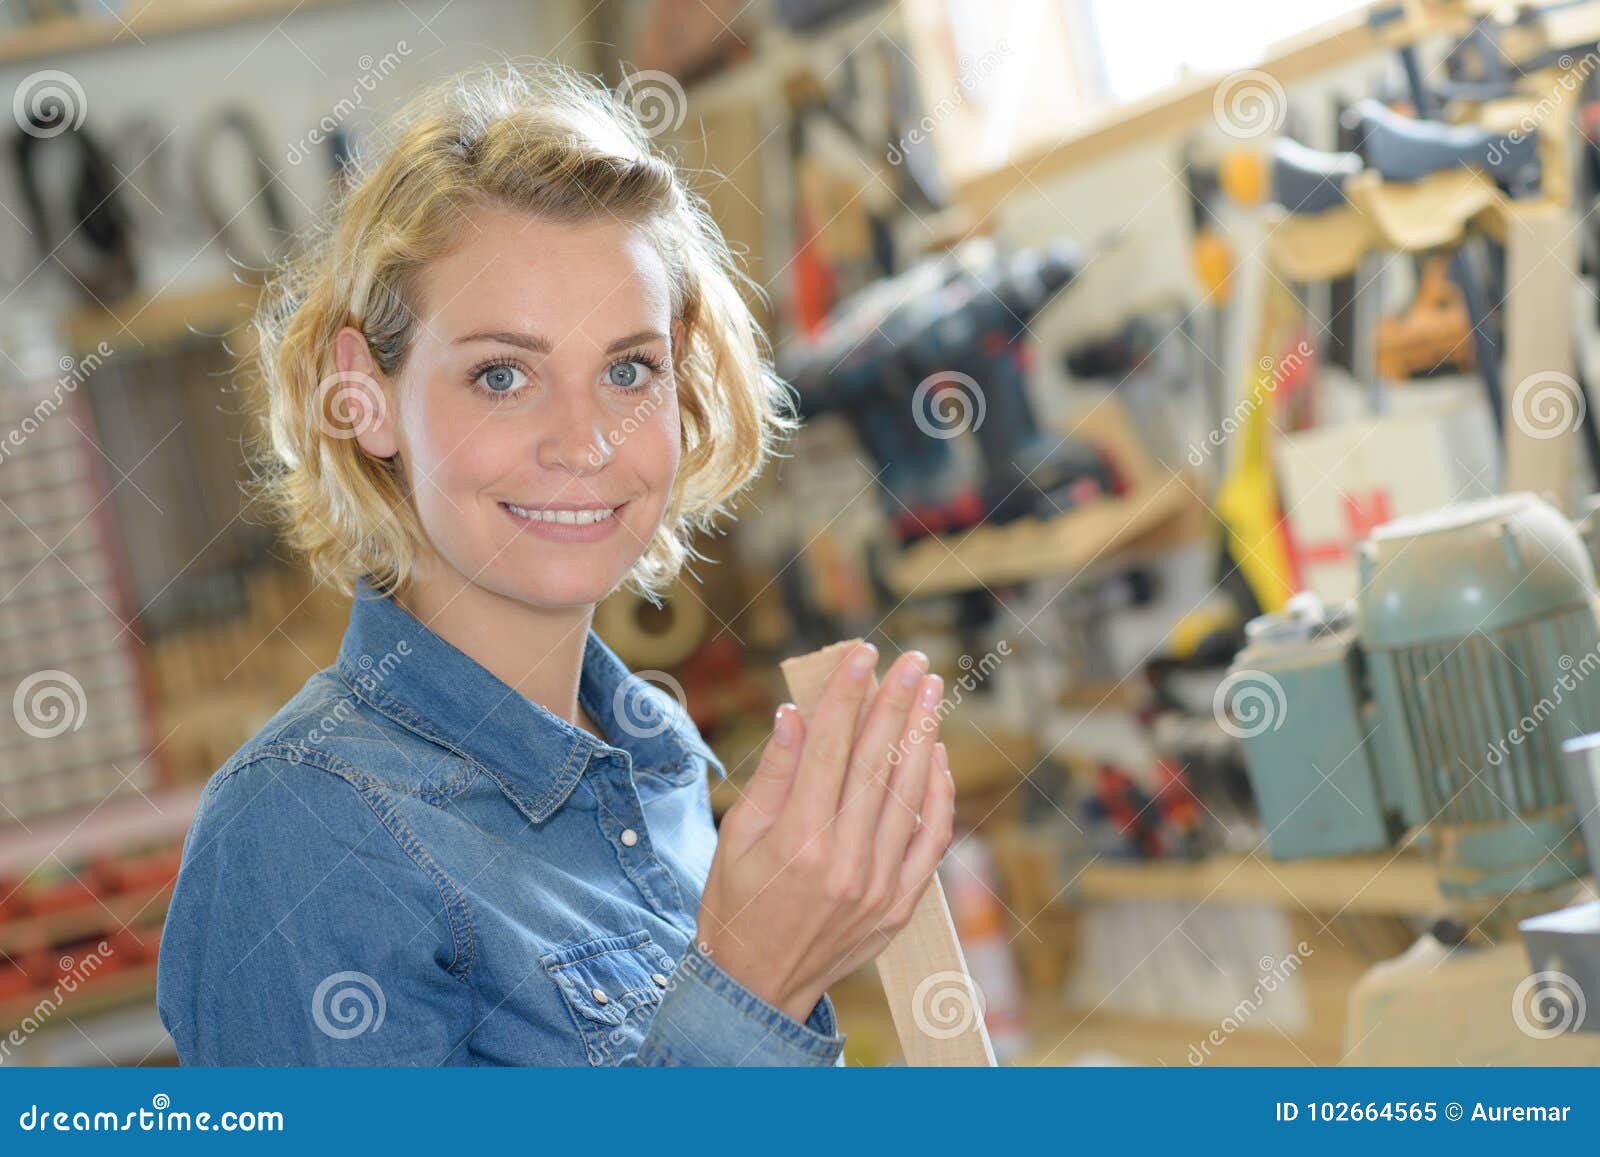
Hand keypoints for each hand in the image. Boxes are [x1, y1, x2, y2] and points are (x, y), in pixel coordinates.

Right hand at [695, 643, 955, 1022]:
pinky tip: (937, 757)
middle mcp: (844, 862)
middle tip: (913, 661)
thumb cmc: (736, 906)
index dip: (848, 696)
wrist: (758, 987)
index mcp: (797, 842)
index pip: (830, 749)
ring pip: (911, 794)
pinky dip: (939, 795)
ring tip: (932, 692)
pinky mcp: (901, 905)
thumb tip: (796, 714)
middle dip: (896, 703)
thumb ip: (773, 775)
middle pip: (877, 764)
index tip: (862, 656)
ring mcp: (879, 886)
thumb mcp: (737, 838)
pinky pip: (931, 839)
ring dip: (924, 736)